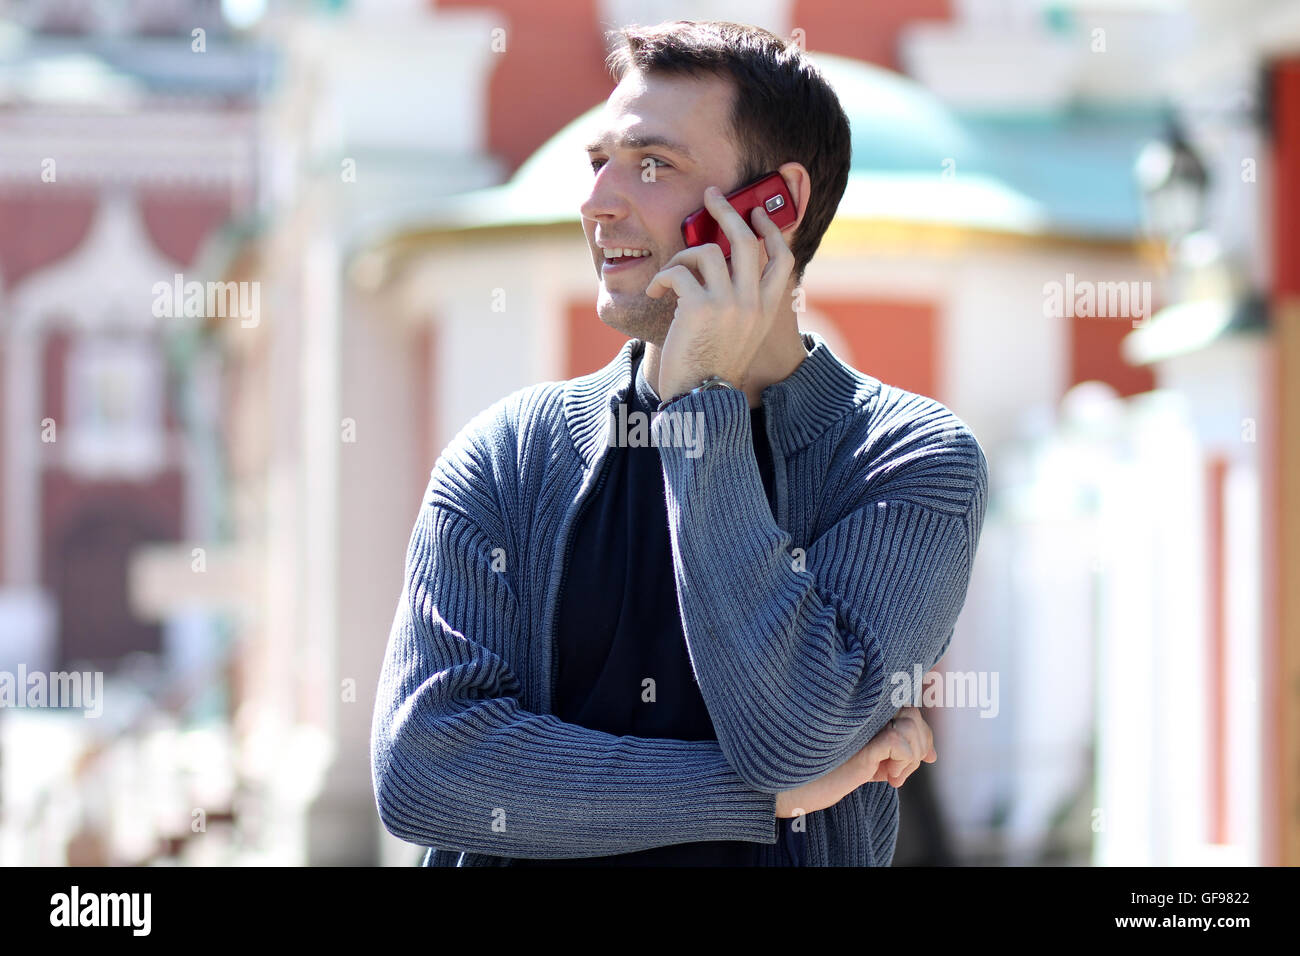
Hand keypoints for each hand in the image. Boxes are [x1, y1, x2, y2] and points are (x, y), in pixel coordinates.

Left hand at [645, 184, 794, 400]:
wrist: (701, 399)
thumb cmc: (713, 365)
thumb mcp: (741, 333)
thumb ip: (743, 301)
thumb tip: (723, 264)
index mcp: (768, 308)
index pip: (782, 257)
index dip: (771, 230)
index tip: (756, 213)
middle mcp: (753, 302)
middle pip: (747, 240)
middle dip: (727, 211)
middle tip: (710, 195)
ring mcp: (728, 304)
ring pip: (708, 251)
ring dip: (683, 255)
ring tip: (671, 274)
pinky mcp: (699, 307)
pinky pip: (677, 272)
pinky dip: (662, 278)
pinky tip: (655, 291)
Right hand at [774, 706, 936, 817]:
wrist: (791, 787)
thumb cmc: (826, 773)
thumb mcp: (870, 762)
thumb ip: (897, 754)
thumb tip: (932, 755)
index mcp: (863, 708)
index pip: (907, 708)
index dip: (923, 732)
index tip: (927, 757)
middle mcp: (862, 707)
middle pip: (913, 713)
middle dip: (920, 745)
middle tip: (899, 773)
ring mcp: (860, 720)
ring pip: (911, 726)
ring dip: (911, 757)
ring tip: (890, 776)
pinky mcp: (861, 739)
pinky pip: (901, 744)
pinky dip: (904, 764)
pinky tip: (886, 777)